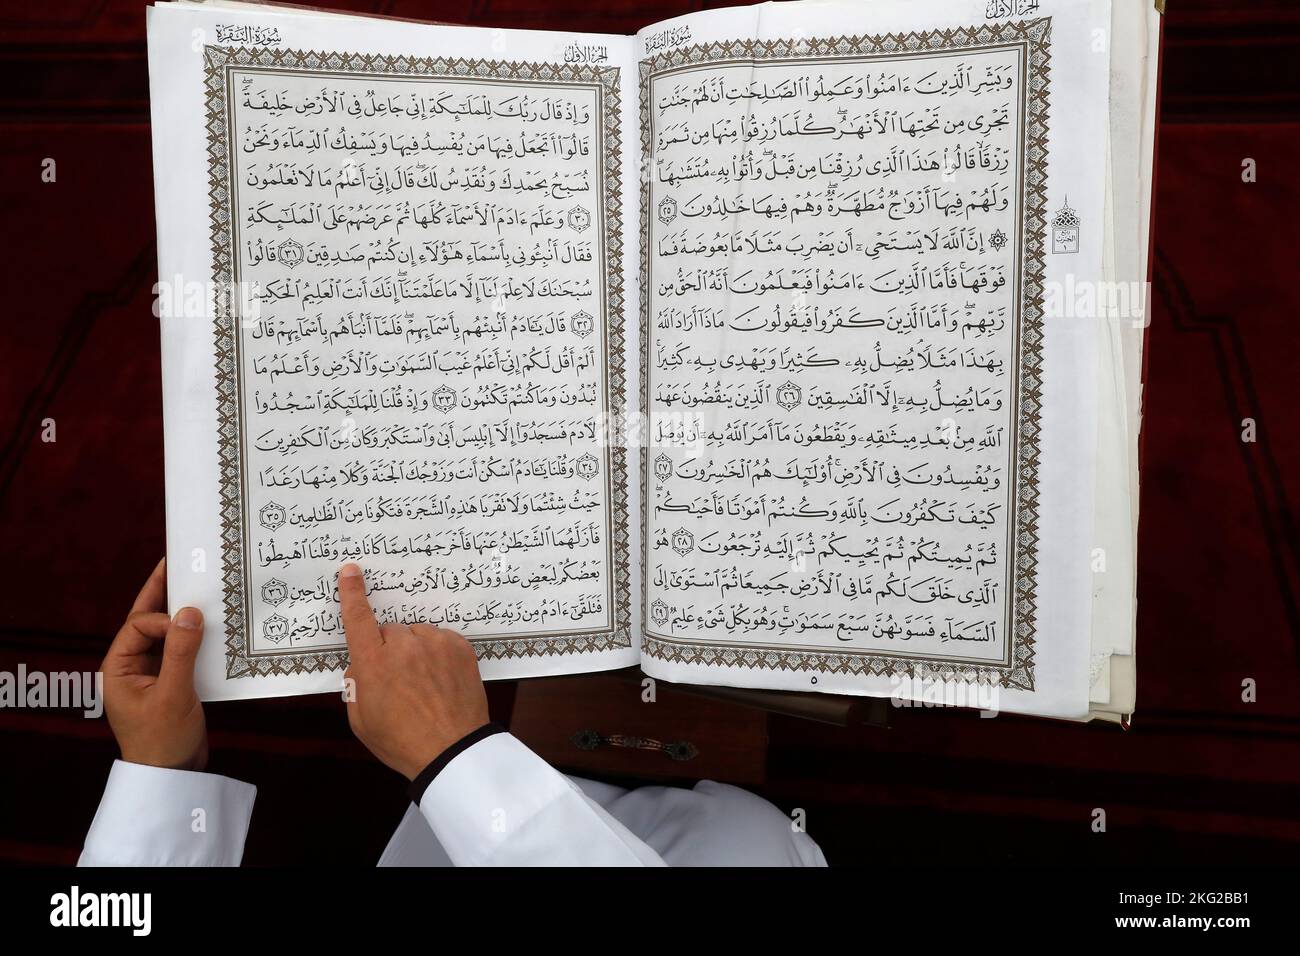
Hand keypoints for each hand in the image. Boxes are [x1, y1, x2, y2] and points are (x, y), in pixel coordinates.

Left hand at [102, 558, 207, 770]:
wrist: (172, 775)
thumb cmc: (162, 740)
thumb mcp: (173, 695)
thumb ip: (181, 652)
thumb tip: (189, 612)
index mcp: (119, 667)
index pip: (140, 626)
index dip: (164, 618)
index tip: (191, 620)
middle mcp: (132, 665)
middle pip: (146, 620)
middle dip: (162, 593)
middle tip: (177, 561)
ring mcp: (151, 673)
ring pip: (165, 632)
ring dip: (181, 612)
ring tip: (197, 584)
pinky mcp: (171, 681)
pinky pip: (181, 649)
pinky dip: (195, 635)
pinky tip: (212, 625)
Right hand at [338, 562, 489, 779]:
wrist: (451, 750)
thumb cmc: (401, 741)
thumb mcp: (361, 720)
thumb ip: (356, 685)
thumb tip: (361, 666)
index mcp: (373, 662)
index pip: (357, 618)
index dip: (352, 593)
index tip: (351, 571)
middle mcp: (403, 645)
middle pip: (390, 631)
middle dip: (390, 649)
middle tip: (399, 680)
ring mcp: (435, 643)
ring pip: (417, 635)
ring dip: (416, 650)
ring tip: (425, 684)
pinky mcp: (460, 647)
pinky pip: (441, 640)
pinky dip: (439, 654)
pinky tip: (441, 680)